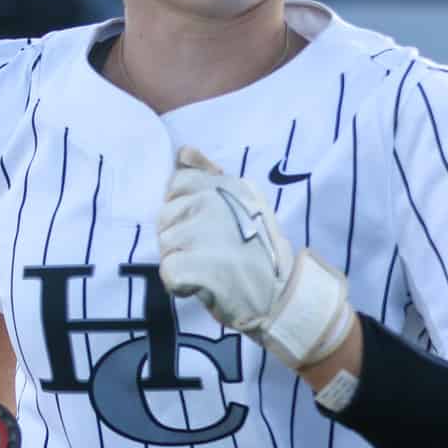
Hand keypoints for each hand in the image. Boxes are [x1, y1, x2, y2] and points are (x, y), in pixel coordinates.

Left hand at [157, 146, 354, 371]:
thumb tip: (184, 151)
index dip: (184, 209)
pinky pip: (168, 270)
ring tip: (208, 269)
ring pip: (165, 244)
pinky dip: (180, 284)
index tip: (204, 225)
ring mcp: (204, 232)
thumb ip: (209, 176)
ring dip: (180, 261)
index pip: (178, 183)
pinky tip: (202, 285)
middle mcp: (214, 202)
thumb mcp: (244, 202)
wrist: (282, 295)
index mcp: (226, 185)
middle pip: (166, 216)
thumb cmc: (261, 252)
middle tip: (209, 253)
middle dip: (179, 238)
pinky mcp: (196, 265)